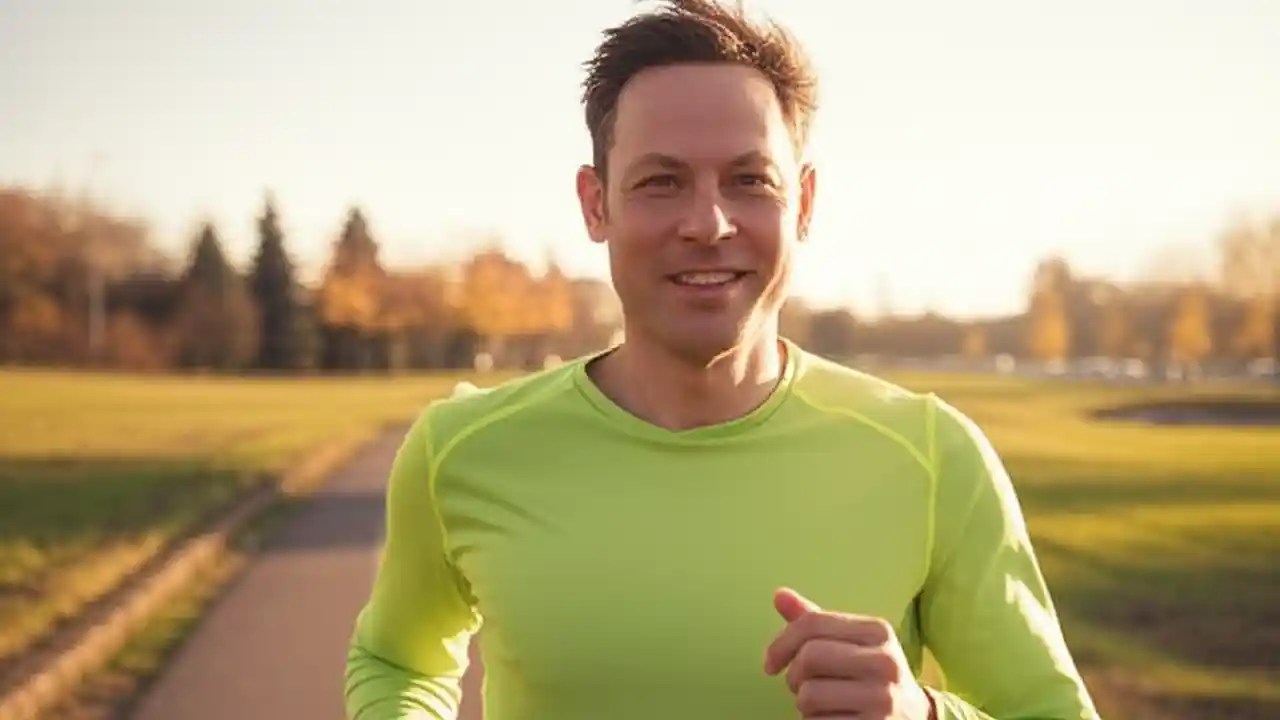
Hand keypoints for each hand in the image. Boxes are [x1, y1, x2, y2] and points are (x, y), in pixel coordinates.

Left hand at [763, 588, 934, 719]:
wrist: (913, 719)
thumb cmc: (870, 677)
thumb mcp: (851, 644)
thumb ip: (816, 623)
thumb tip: (779, 595)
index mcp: (878, 632)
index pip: (813, 623)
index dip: (781, 643)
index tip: (770, 663)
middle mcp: (886, 663)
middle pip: (809, 657)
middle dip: (793, 676)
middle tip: (800, 688)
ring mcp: (883, 699)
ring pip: (809, 695)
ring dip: (804, 706)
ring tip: (823, 706)